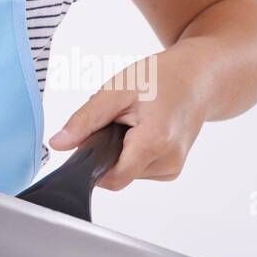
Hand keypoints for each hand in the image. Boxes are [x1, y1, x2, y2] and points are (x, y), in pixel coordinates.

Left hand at [46, 44, 210, 190]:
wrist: (199, 78)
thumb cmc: (161, 77)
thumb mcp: (116, 90)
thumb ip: (85, 120)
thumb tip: (58, 144)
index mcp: (155, 142)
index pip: (112, 178)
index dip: (92, 164)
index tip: (87, 141)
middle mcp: (169, 162)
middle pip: (118, 174)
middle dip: (107, 150)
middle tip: (117, 119)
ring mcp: (173, 168)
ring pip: (127, 172)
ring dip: (120, 151)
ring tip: (133, 121)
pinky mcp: (172, 169)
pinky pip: (139, 169)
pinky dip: (133, 152)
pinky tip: (142, 130)